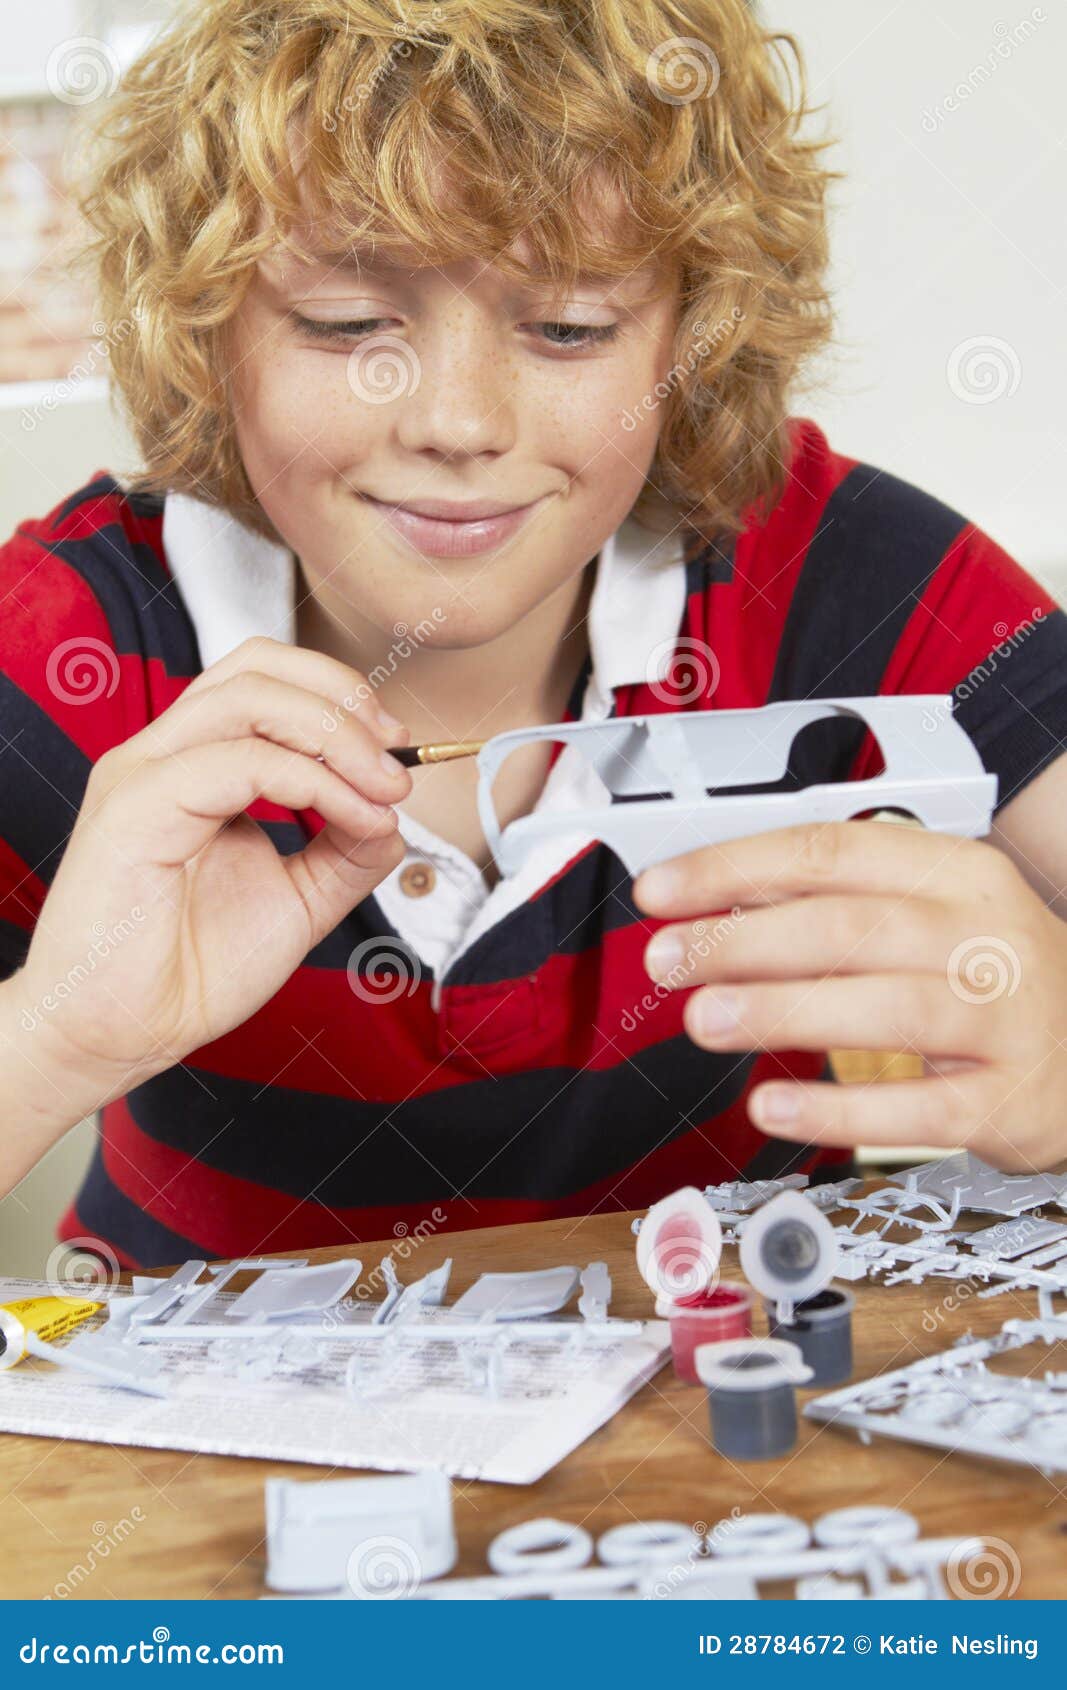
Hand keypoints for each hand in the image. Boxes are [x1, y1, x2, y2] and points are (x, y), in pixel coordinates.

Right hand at [15, 637, 412, 1113]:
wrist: (121, 1035)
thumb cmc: (188, 970)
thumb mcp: (297, 901)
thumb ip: (346, 853)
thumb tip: (397, 817)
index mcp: (192, 763)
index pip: (265, 677)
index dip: (342, 698)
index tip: (397, 753)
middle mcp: (163, 754)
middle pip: (258, 665)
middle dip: (344, 699)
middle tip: (395, 761)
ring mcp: (144, 773)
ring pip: (250, 698)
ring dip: (337, 736)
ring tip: (383, 791)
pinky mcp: (135, 808)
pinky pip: (240, 763)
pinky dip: (314, 783)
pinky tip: (350, 818)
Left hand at [632, 820, 1066, 1171]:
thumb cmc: (991, 978)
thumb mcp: (929, 916)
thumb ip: (830, 906)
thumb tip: (714, 906)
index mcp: (955, 873)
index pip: (830, 851)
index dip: (734, 869)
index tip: (662, 891)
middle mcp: (983, 936)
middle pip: (847, 926)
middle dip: (740, 941)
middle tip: (666, 959)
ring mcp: (1004, 1019)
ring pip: (883, 1007)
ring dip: (780, 1011)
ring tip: (702, 1019)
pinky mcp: (1008, 1100)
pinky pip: (917, 1107)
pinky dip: (838, 1108)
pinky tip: (772, 1105)